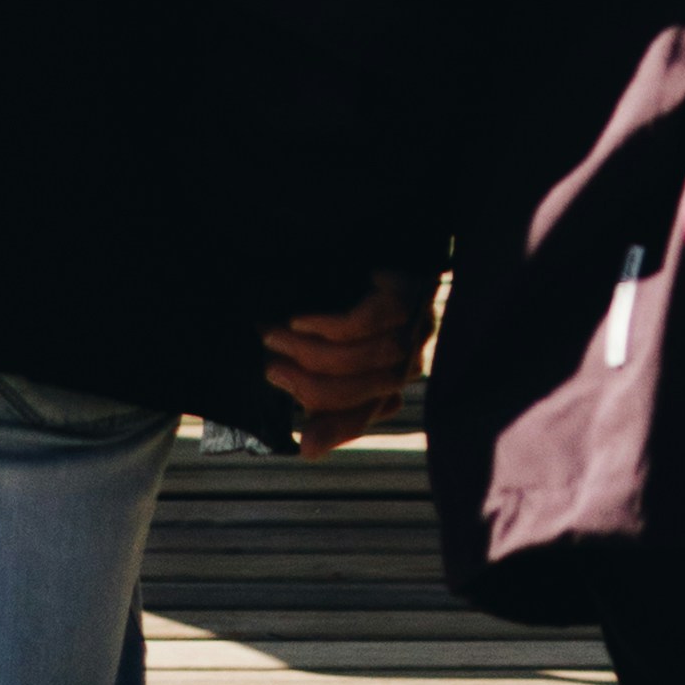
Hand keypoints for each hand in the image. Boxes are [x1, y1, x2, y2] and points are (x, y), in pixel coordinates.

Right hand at [261, 268, 433, 452]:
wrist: (352, 233)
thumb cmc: (325, 296)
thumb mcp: (314, 351)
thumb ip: (315, 396)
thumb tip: (306, 450)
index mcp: (386, 381)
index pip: (365, 414)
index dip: (336, 430)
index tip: (302, 443)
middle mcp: (406, 358)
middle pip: (369, 389)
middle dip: (314, 385)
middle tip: (269, 367)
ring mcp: (414, 324)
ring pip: (370, 356)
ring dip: (313, 351)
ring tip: (273, 336)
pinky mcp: (411, 292)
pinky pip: (371, 320)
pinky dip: (331, 326)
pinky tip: (301, 318)